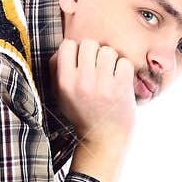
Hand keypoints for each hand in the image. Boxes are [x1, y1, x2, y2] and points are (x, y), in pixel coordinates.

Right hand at [52, 38, 137, 164]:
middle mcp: (82, 82)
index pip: (67, 45)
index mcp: (64, 82)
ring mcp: (103, 84)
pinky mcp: (121, 86)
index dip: (75, 51)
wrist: (105, 138)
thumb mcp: (60, 96)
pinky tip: (119, 81)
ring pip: (108, 50)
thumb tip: (65, 47)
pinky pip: (124, 62)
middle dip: (94, 53)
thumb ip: (56, 70)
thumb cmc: (82, 114)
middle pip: (89, 43)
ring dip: (110, 60)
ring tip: (108, 75)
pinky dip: (124, 70)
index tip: (80, 62)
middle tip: (97, 69)